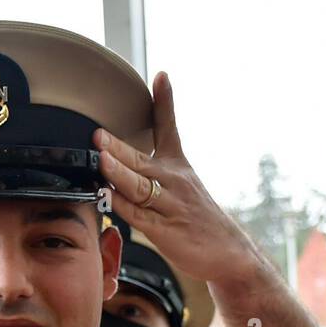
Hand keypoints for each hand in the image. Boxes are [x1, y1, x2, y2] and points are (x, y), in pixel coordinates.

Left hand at [94, 72, 258, 286]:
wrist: (227, 251)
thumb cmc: (198, 218)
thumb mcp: (183, 185)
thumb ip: (153, 171)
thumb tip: (122, 158)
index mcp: (177, 166)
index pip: (169, 127)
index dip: (165, 101)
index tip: (161, 76)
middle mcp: (174, 181)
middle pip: (141, 159)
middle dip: (118, 146)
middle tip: (98, 134)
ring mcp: (170, 205)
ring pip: (139, 186)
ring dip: (119, 173)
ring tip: (102, 159)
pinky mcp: (165, 231)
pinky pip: (139, 215)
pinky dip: (122, 205)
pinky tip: (108, 196)